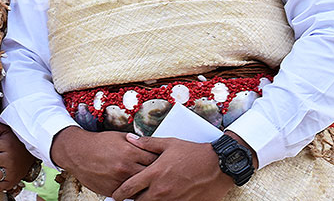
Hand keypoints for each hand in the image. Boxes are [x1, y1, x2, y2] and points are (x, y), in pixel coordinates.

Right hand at [50, 126, 157, 195]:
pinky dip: (135, 192)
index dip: (161, 159)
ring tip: (153, 183)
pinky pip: (129, 195)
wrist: (78, 153)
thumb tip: (152, 147)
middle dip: (157, 173)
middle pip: (151, 174)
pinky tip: (138, 188)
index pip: (155, 158)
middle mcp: (126, 166)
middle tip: (162, 173)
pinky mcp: (112, 190)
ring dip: (147, 185)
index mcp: (130, 151)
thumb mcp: (120, 137)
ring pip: (141, 187)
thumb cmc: (99, 143)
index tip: (165, 161)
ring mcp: (119, 180)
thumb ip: (137, 143)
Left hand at [110, 134, 233, 200]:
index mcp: (155, 173)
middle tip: (130, 197)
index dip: (119, 193)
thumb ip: (147, 144)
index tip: (115, 195)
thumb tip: (130, 139)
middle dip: (133, 200)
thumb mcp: (169, 144)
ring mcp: (172, 200)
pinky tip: (162, 199)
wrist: (219, 165)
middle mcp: (161, 189)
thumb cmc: (193, 153)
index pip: (129, 188)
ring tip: (146, 197)